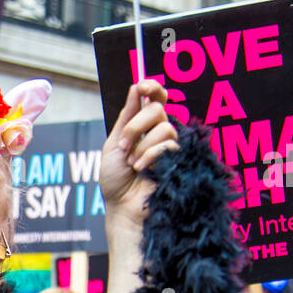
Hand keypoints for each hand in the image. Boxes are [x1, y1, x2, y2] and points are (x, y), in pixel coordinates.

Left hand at [99, 80, 179, 227]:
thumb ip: (126, 118)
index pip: (156, 98)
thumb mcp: (114, 144)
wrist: (122, 206)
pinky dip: (150, 156)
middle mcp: (158, 132)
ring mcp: (169, 146)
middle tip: (123, 146)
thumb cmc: (116, 180)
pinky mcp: (178, 160)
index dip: (153, 87)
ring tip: (132, 164)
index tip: (143, 86)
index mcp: (142, 126)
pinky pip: (168, 144)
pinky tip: (141, 169)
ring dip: (141, 146)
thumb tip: (137, 87)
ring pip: (164, 127)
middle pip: (157, 109)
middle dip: (135, 126)